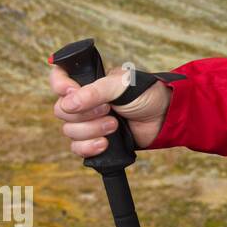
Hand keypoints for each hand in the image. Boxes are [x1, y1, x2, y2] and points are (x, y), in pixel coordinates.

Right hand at [49, 63, 171, 156]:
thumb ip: (95, 91)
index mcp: (89, 82)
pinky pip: (77, 148)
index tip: (71, 91)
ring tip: (115, 125)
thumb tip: (68, 103)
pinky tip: (105, 144)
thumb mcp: (123, 85)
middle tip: (109, 109)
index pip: (59, 78)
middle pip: (62, 110)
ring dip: (92, 130)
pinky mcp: (96, 139)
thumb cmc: (147, 94)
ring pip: (69, 131)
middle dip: (85, 114)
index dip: (59, 85)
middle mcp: (85, 101)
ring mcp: (89, 121)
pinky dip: (89, 147)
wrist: (166, 118)